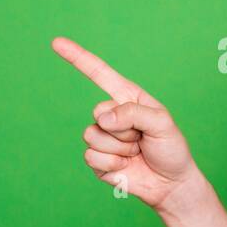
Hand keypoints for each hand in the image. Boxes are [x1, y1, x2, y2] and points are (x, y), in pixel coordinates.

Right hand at [52, 37, 200, 210]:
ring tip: (135, 152)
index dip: (77, 58)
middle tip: (142, 139)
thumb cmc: (170, 149)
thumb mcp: (162, 123)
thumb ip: (133, 113)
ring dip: (119, 148)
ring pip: (92, 136)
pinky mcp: (97, 160)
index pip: (99, 74)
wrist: (170, 184)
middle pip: (98, 113)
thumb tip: (101, 118)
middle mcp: (111, 115)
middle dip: (124, 129)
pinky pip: (92, 157)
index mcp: (127, 98)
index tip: (56, 42)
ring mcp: (102, 137)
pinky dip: (113, 164)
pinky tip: (126, 166)